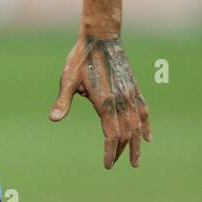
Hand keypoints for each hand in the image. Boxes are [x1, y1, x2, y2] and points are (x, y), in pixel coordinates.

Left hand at [49, 33, 150, 168]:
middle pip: (125, 133)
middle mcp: (121, 100)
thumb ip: (63, 101)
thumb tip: (54, 119)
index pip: (111, 134)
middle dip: (121, 151)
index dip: (110, 152)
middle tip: (115, 163)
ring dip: (135, 144)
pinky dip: (146, 126)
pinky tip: (147, 137)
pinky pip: (143, 111)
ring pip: (137, 125)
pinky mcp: (134, 88)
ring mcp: (130, 94)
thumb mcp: (67, 79)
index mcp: (105, 101)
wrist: (102, 37)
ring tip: (135, 160)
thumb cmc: (81, 58)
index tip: (107, 165)